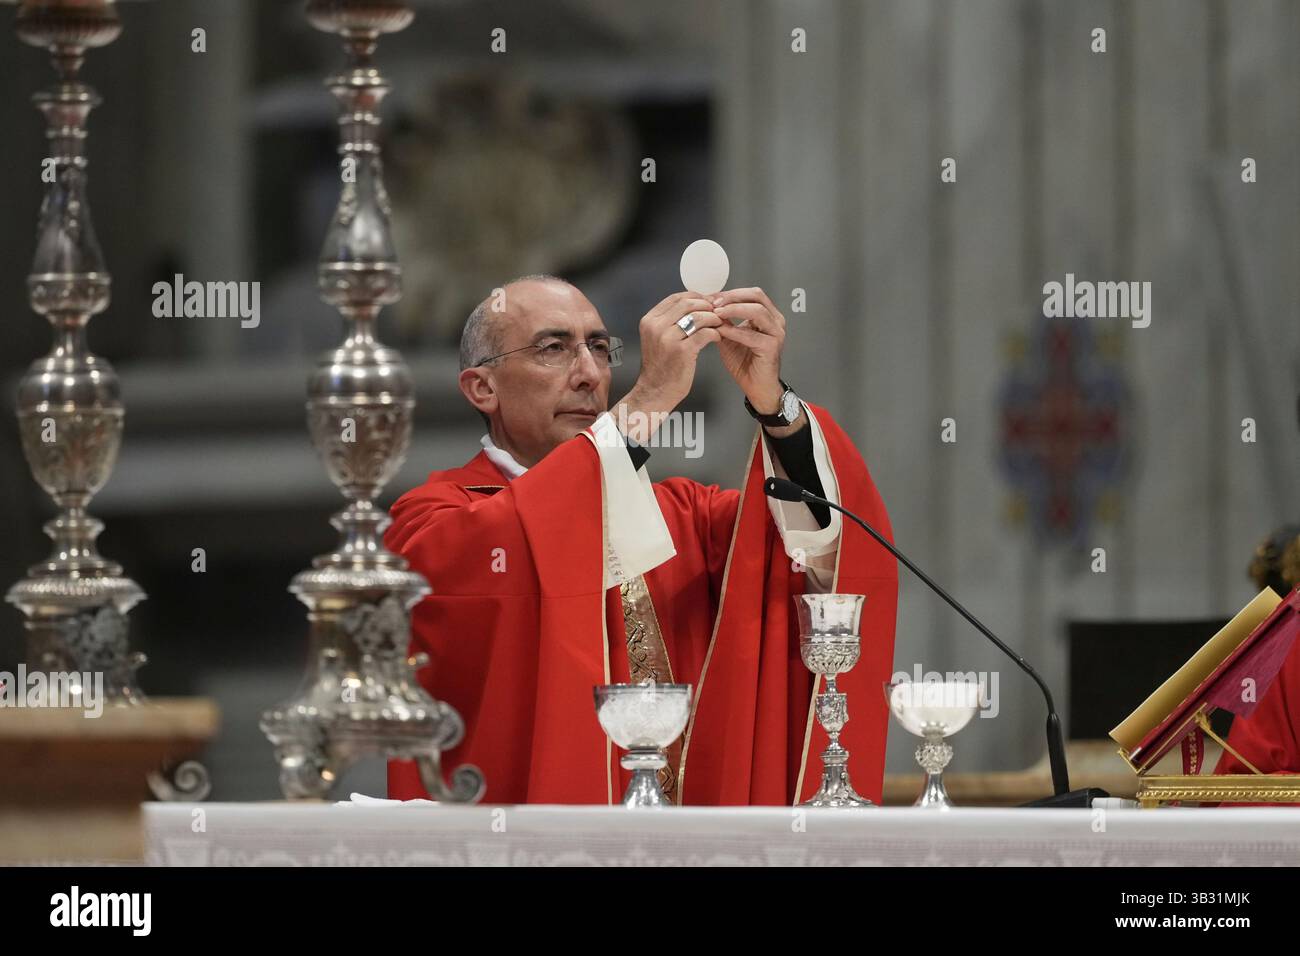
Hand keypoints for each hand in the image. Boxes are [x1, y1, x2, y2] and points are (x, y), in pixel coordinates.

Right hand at [613, 293, 721, 443]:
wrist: (655, 391)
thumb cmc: (660, 366)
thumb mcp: (657, 338)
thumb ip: (671, 321)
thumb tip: (695, 304)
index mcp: (650, 320)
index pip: (676, 297)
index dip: (696, 297)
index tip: (707, 302)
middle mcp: (656, 327)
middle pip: (688, 303)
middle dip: (707, 306)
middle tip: (718, 312)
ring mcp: (668, 339)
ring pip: (698, 316)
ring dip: (713, 319)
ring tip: (719, 325)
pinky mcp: (682, 351)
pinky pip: (705, 333)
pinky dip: (715, 333)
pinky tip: (717, 337)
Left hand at [709, 286, 786, 411]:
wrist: (756, 387)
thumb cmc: (745, 363)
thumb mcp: (729, 337)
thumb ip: (723, 321)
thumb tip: (709, 307)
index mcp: (767, 316)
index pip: (751, 294)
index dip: (730, 293)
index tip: (711, 297)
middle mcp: (775, 321)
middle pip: (756, 295)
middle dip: (732, 296)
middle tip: (714, 302)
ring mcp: (776, 333)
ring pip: (757, 310)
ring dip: (734, 309)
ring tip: (716, 313)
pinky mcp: (771, 347)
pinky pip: (751, 334)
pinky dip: (734, 330)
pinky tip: (721, 331)